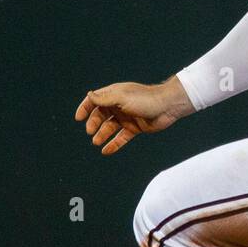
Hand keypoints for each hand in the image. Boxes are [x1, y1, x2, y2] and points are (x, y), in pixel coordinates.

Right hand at [74, 77, 194, 154]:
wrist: (168, 107)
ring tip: (96, 142)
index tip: (79, 118)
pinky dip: (113, 144)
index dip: (85, 108)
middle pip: (100, 115)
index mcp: (114, 95)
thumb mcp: (122, 97)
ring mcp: (127, 117)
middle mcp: (119, 106)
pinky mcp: (135, 128)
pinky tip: (105, 151)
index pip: (95, 101)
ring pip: (109, 128)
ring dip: (101, 135)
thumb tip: (89, 95)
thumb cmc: (146, 99)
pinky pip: (121, 138)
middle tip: (90, 132)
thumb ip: (104, 99)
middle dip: (93, 123)